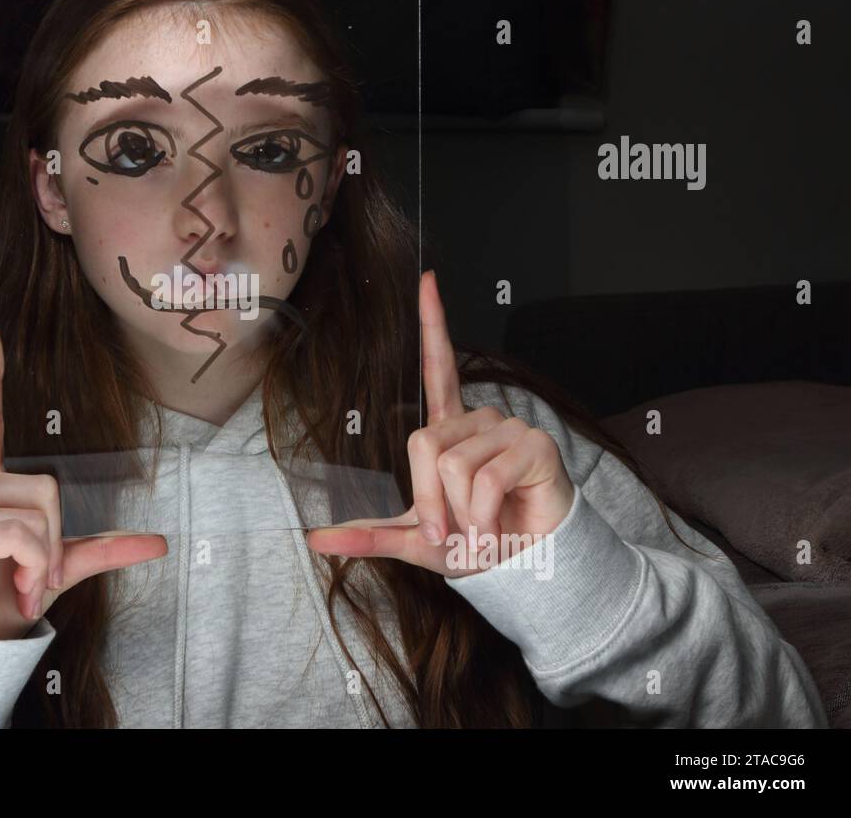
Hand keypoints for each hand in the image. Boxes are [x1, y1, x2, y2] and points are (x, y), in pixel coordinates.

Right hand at [0, 328, 168, 638]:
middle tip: (32, 575)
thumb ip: (103, 548)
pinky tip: (11, 585)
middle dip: (54, 540)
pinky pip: (18, 535)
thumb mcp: (62, 568)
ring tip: (19, 582)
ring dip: (43, 560)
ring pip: (36, 514)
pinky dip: (31, 567)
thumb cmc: (6, 599)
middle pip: (46, 487)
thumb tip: (159, 542)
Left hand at [305, 270, 574, 576]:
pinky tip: (499, 523)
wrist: (523, 568)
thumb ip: (367, 536)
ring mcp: (508, 429)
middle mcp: (479, 420)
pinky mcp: (535, 445)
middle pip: (424, 443)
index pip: (438, 368)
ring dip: (461, 513)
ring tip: (481, 528)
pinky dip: (482, 513)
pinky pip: (485, 478)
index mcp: (449, 431)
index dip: (433, 324)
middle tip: (452, 532)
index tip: (427, 281)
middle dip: (430, 500)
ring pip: (453, 465)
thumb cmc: (473, 544)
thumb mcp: (414, 540)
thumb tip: (315, 538)